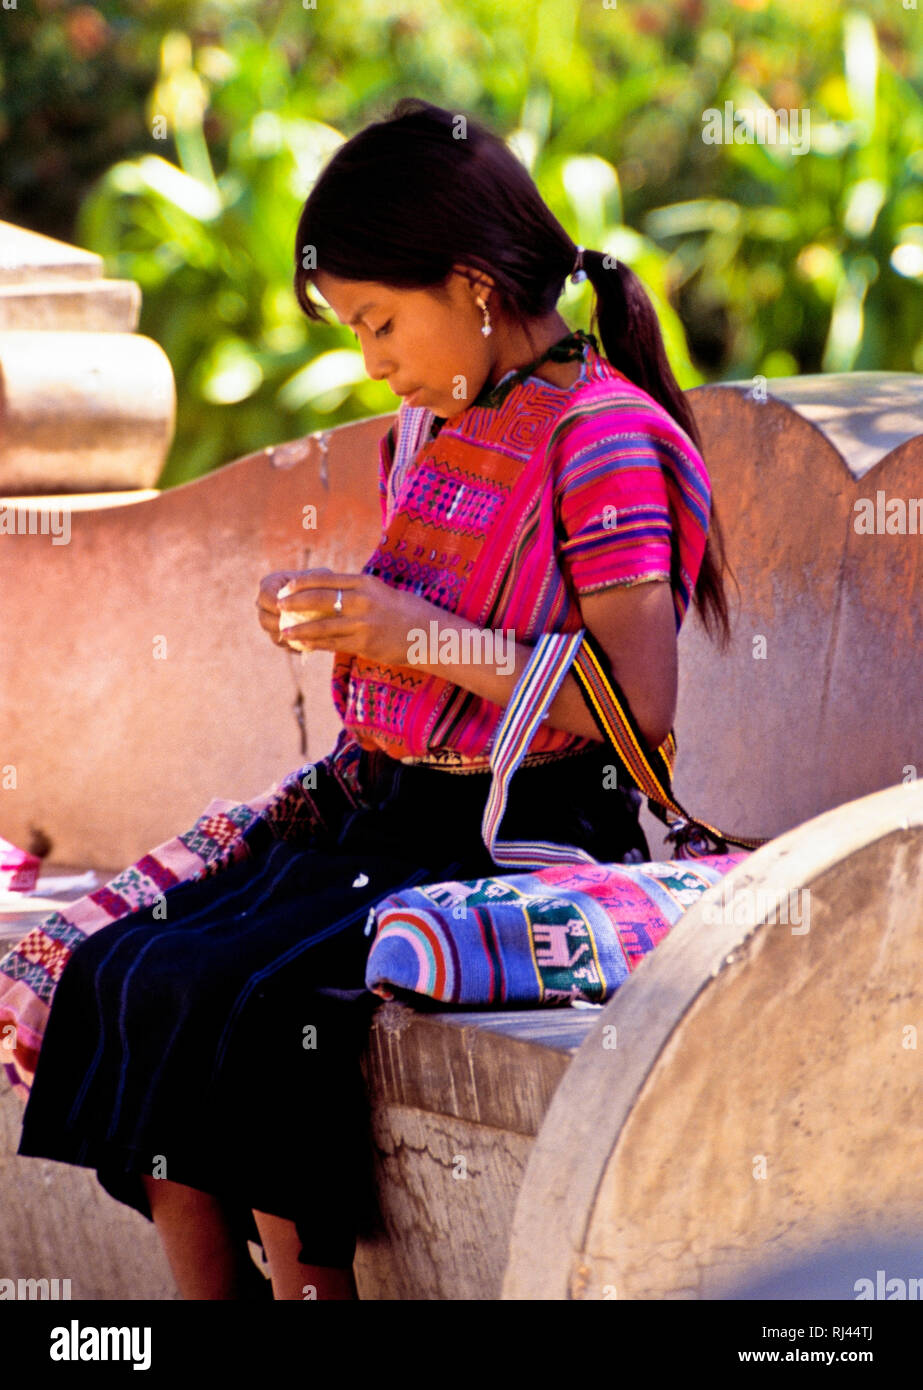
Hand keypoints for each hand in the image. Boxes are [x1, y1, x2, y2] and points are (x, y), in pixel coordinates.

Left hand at [257, 568, 440, 666]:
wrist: (431, 634)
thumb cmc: (408, 613)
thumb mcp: (384, 593)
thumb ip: (359, 592)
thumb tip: (332, 593)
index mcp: (366, 583)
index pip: (325, 579)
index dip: (302, 583)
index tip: (287, 586)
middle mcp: (362, 600)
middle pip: (318, 599)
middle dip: (294, 602)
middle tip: (278, 604)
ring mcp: (363, 623)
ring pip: (321, 625)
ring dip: (299, 629)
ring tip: (283, 632)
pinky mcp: (365, 644)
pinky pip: (333, 644)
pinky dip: (315, 645)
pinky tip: (303, 646)